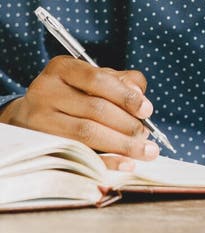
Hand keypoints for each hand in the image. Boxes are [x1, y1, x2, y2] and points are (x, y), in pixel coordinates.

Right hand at [0, 56, 158, 160]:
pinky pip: (79, 154)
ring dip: (121, 144)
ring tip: (144, 151)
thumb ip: (120, 81)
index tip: (147, 110)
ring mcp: (39, 118)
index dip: (125, 96)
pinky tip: (126, 164)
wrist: (28, 117)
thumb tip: (139, 94)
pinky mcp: (40, 144)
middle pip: (95, 109)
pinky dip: (106, 161)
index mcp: (62, 68)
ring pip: (87, 132)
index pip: (97, 80)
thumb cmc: (71, 95)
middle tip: (146, 137)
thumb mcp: (92, 80)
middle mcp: (45, 90)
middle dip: (127, 124)